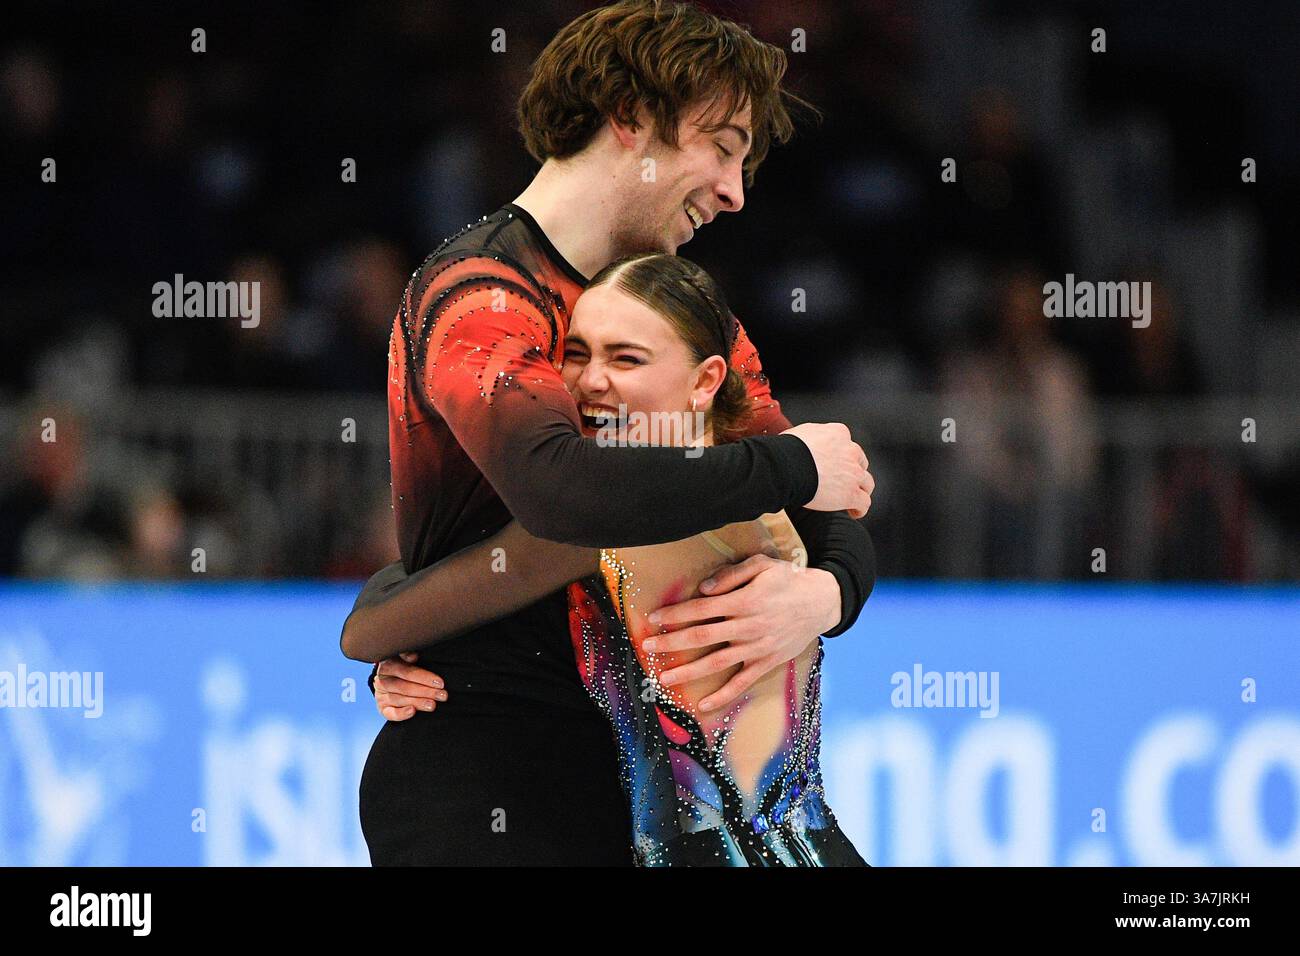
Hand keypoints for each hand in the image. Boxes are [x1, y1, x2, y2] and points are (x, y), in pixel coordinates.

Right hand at [374, 652, 447, 720]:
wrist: (394, 679)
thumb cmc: (408, 667)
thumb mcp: (407, 658)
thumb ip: (409, 655)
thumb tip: (413, 656)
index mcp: (388, 664)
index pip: (406, 671)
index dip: (424, 677)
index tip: (440, 683)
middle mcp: (382, 679)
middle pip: (404, 687)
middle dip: (426, 691)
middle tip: (442, 695)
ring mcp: (381, 695)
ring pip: (399, 699)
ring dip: (418, 702)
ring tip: (433, 705)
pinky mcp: (382, 708)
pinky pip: (390, 713)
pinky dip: (401, 714)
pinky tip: (412, 711)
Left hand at [643, 554, 840, 713]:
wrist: (822, 602)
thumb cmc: (788, 580)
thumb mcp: (762, 565)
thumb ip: (731, 575)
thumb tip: (703, 589)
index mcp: (743, 601)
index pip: (700, 608)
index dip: (675, 613)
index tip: (654, 617)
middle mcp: (747, 626)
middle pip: (701, 636)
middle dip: (671, 642)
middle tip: (647, 648)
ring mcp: (757, 648)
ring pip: (716, 663)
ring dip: (688, 672)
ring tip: (664, 680)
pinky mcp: (767, 663)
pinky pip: (742, 683)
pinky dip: (723, 696)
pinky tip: (704, 705)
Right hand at [782, 422, 873, 517]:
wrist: (786, 466)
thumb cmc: (787, 450)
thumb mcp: (802, 432)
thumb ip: (812, 437)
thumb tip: (804, 442)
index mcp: (839, 434)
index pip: (847, 444)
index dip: (842, 456)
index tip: (835, 463)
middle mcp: (850, 452)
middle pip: (860, 463)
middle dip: (853, 472)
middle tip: (843, 481)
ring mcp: (853, 474)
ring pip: (867, 483)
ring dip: (861, 490)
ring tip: (854, 498)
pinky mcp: (850, 494)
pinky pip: (864, 502)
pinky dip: (860, 508)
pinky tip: (854, 512)